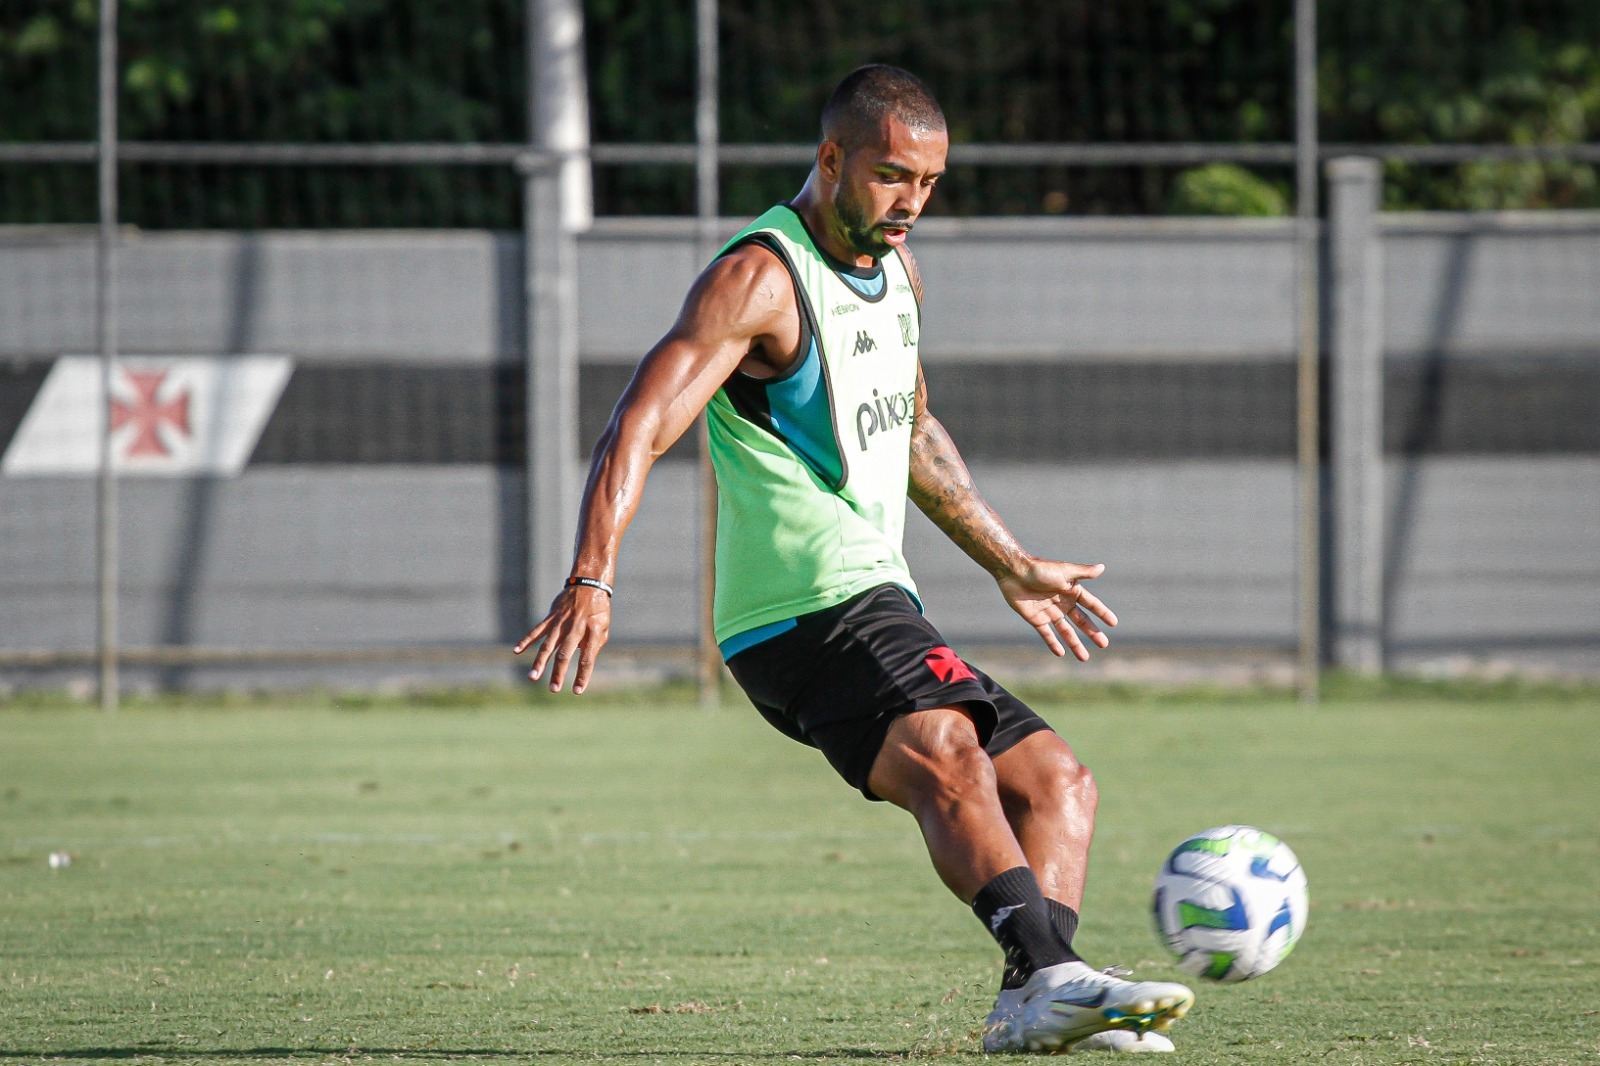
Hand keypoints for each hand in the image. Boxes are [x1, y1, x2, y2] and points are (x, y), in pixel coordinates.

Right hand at [513, 586, 611, 692]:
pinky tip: (516, 651)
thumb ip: (593, 646)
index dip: (583, 676)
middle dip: (558, 673)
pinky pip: (536, 631)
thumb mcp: (603, 628)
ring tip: (532, 677)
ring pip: (547, 645)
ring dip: (539, 662)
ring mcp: (561, 623)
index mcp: (592, 632)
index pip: (587, 659)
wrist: (588, 584)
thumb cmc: (598, 611)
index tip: (577, 691)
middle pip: (565, 654)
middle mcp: (575, 628)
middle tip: (554, 689)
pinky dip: (526, 640)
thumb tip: (583, 665)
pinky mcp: (551, 618)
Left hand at [996, 558, 1116, 660]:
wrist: (1014, 572)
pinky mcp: (1036, 619)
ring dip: (1075, 644)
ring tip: (1084, 658)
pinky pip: (1047, 634)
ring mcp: (1050, 612)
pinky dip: (1053, 643)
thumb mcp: (1064, 571)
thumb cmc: (1040, 569)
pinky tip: (1061, 653)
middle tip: (1104, 644)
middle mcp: (1063, 602)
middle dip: (1092, 633)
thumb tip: (1102, 567)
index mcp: (1071, 591)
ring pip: (1065, 631)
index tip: (1113, 623)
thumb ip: (1083, 572)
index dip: (1102, 613)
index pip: (1091, 604)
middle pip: (1081, 621)